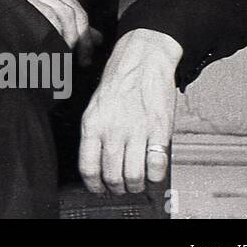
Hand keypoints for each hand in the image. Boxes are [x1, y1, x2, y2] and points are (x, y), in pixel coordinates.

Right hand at [8, 0, 102, 64]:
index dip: (85, 36)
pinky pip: (45, 18)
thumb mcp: (47, 15)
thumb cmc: (13, 17)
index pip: (78, 11)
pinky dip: (49, 35)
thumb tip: (98, 39)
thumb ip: (71, 25)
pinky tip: (45, 48)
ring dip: (64, 40)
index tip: (85, 58)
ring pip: (61, 16)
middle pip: (72, 13)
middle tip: (77, 60)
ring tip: (59, 56)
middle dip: (78, 40)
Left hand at [78, 28, 180, 194]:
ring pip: (134, 176)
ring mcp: (136, 131)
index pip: (88, 167)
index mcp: (92, 124)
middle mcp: (112, 130)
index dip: (94, 185)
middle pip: (112, 176)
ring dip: (136, 185)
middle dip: (117, 188)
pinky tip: (154, 172)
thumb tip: (98, 162)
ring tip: (138, 183)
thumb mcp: (95, 105)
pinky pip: (157, 165)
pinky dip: (156, 175)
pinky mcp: (159, 129)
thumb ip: (96, 133)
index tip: (99, 189)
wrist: (143, 57)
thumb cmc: (119, 79)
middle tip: (121, 187)